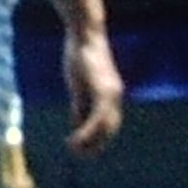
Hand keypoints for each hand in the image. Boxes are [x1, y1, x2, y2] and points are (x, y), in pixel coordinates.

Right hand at [59, 26, 125, 158]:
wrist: (84, 34)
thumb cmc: (79, 54)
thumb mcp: (79, 84)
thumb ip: (81, 104)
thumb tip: (78, 124)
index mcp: (110, 94)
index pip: (109, 123)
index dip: (97, 138)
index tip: (82, 146)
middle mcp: (114, 95)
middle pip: (110, 129)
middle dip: (95, 145)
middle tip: (78, 153)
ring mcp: (110, 93)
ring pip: (104, 127)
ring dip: (89, 142)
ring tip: (73, 148)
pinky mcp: (101, 90)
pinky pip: (96, 119)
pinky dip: (85, 132)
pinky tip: (73, 138)